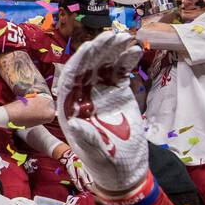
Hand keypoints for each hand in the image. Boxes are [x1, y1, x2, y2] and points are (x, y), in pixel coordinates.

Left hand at [54, 30, 147, 195]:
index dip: (78, 62)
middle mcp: (83, 95)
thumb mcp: (95, 152)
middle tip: (110, 36)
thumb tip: (74, 124)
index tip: (88, 47)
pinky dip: (126, 60)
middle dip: (98, 51)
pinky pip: (120, 72)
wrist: (124, 169)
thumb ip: (86, 137)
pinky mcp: (117, 92)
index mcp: (70, 106)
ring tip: (124, 37)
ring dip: (112, 50)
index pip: (70, 79)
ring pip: (104, 65)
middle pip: (87, 67)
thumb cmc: (104, 163)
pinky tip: (134, 50)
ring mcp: (101, 92)